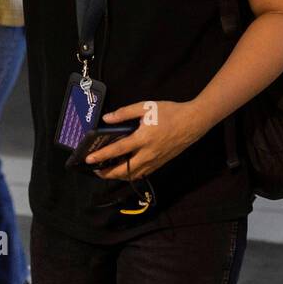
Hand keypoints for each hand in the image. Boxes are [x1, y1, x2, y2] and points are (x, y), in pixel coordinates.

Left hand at [88, 101, 208, 180]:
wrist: (193, 122)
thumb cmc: (169, 112)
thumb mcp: (146, 107)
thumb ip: (125, 113)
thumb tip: (107, 118)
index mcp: (143, 138)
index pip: (118, 150)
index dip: (102, 155)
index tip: (89, 159)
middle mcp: (148, 154)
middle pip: (124, 170)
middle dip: (108, 173)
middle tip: (96, 171)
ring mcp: (155, 161)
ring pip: (133, 175)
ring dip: (119, 176)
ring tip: (108, 172)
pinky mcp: (161, 163)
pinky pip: (143, 173)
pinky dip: (131, 175)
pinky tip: (126, 170)